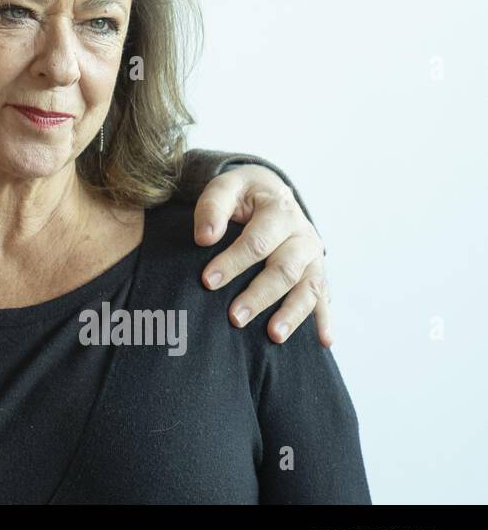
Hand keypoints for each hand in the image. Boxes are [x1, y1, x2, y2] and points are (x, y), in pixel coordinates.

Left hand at [192, 164, 330, 346]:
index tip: (207, 281)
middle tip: (234, 317)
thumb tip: (204, 237)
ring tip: (273, 336)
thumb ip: (213, 207)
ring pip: (308, 287)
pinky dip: (325, 319)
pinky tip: (323, 341)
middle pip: (284, 269)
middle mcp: (302, 234)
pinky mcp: (317, 272)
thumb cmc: (242, 195)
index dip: (232, 262)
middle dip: (259, 295)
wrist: (271, 191)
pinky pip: (324, 297)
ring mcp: (313, 255)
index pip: (256, 241)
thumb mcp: (226, 188)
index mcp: (279, 210)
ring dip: (292, 313)